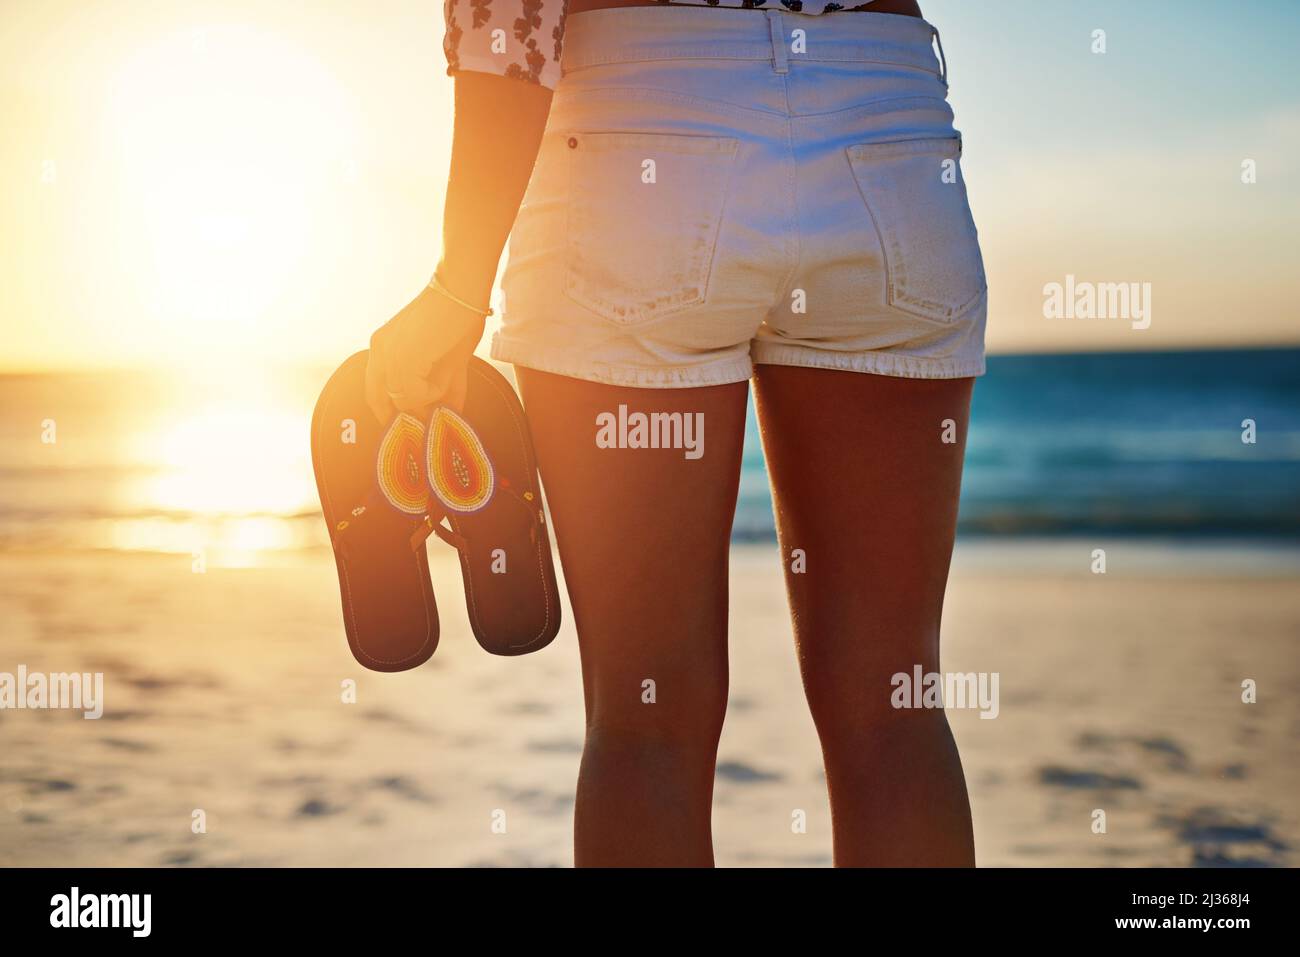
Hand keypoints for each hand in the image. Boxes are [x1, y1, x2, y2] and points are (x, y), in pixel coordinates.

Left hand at [365, 285, 484, 424]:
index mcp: (382, 347)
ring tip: (445, 376)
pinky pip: (414, 394)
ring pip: (402, 401)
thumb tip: (448, 417)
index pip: (374, 392)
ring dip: (429, 397)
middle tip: (434, 415)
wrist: (463, 292)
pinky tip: (445, 370)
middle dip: (411, 412)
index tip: (414, 421)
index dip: (391, 411)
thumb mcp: (448, 363)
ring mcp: (387, 355)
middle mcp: (378, 351)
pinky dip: (434, 391)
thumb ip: (442, 391)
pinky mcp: (401, 359)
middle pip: (384, 401)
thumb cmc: (458, 320)